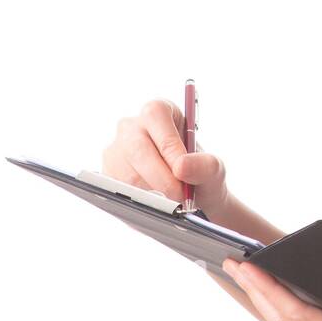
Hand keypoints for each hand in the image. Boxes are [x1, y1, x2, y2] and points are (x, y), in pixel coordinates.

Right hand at [101, 98, 229, 219]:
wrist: (190, 201)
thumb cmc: (200, 176)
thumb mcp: (214, 169)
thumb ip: (205, 165)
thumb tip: (181, 166)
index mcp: (158, 112)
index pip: (156, 117)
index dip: (169, 146)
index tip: (182, 171)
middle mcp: (131, 127)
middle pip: (137, 148)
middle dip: (160, 178)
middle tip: (179, 198)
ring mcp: (115, 151)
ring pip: (126, 173)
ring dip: (150, 194)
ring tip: (171, 206)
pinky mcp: (107, 176)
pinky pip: (117, 190)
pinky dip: (138, 203)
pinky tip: (156, 208)